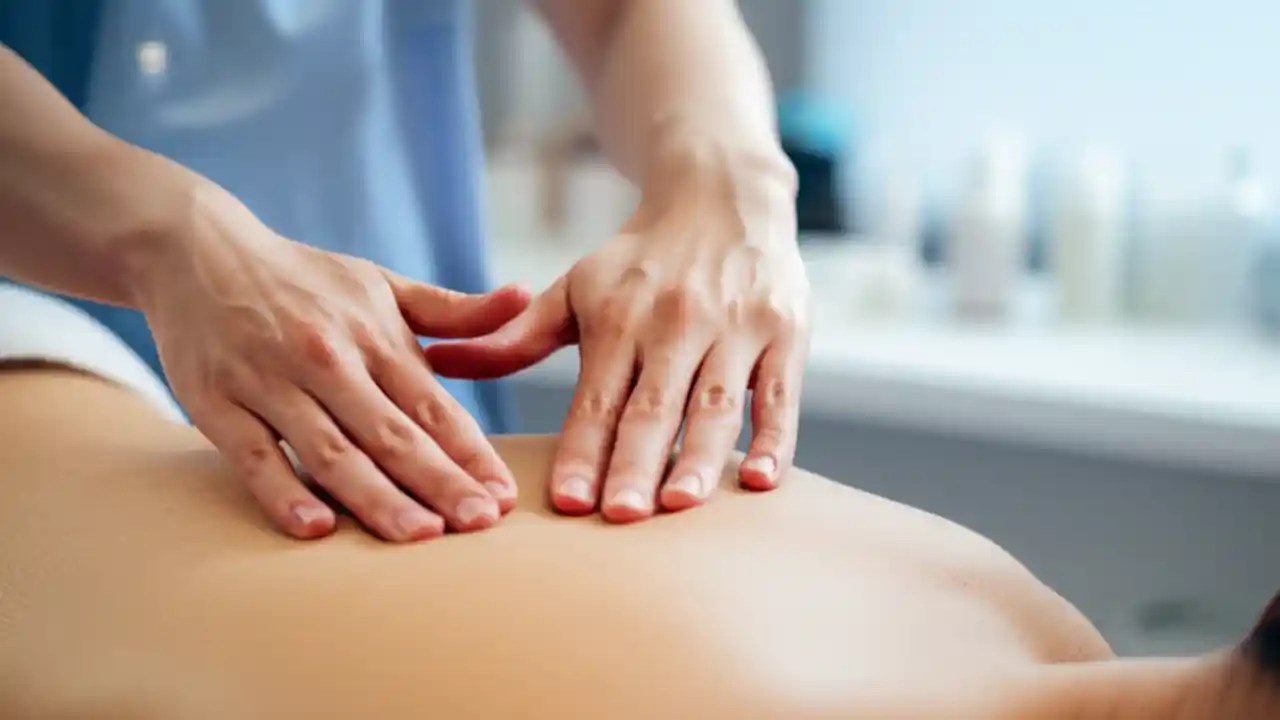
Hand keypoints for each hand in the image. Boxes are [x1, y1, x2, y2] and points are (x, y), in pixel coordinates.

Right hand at [137, 184, 530, 540]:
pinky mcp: (215, 404)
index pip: (433, 405)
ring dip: (376, 496)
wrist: (196, 251)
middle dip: (440, 482)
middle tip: (479, 525)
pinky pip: (255, 456)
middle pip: (392, 434)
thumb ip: (453, 309)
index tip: (503, 495)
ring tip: (419, 535)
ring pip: (331, 451)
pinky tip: (317, 528)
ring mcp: (269, 383)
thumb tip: (524, 297)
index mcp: (373, 336)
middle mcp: (327, 359)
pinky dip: (284, 492)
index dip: (470, 452)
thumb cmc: (305, 280)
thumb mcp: (381, 284)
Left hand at [427, 148, 808, 521]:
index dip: (582, 450)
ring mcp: (736, 329)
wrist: (724, 197)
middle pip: (654, 406)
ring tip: (680, 506)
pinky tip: (759, 481)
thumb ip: (513, 336)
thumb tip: (437, 361)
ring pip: (718, 404)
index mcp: (620, 317)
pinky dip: (776, 439)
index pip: (597, 397)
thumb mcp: (576, 288)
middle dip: (634, 463)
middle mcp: (677, 322)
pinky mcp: (787, 334)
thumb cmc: (640, 261)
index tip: (568, 501)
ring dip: (700, 457)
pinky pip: (781, 395)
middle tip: (618, 517)